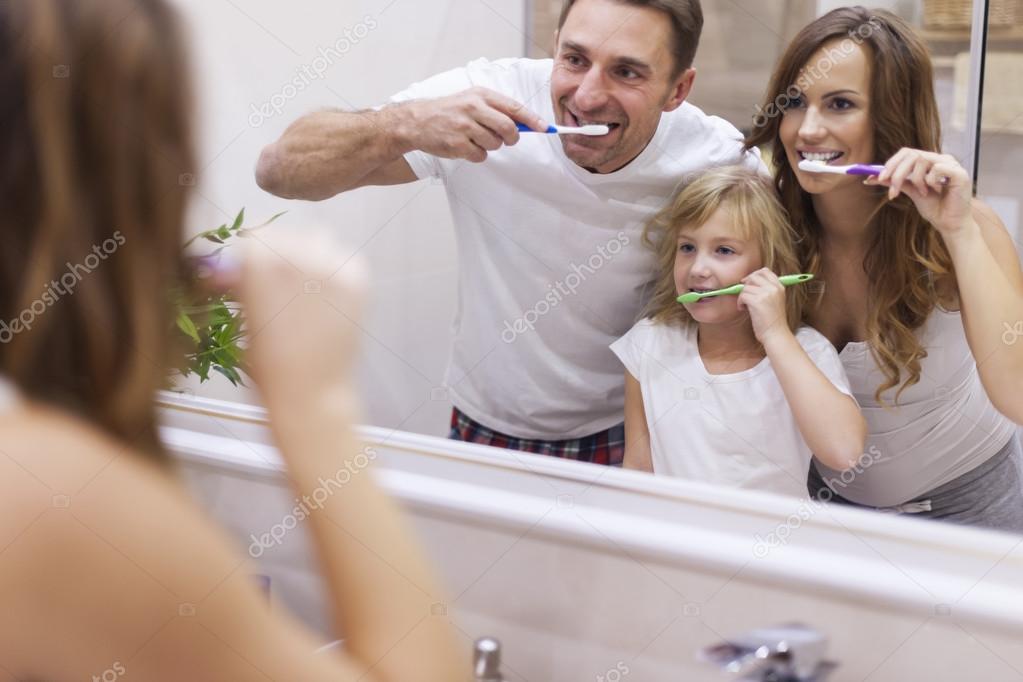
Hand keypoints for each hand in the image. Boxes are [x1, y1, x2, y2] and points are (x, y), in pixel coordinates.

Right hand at [217, 226, 366, 413]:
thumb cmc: (267, 364)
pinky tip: (325, 293)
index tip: (244, 268)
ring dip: (306, 253)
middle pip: (283, 235)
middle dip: (275, 254)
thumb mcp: (242, 316)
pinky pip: (344, 257)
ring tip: (301, 285)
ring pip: (317, 238)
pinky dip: (334, 267)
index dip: (247, 254)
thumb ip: (237, 283)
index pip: (252, 237)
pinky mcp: (358, 280)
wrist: (309, 393)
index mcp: (259, 265)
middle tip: (272, 280)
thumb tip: (225, 265)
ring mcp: (332, 266)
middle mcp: (297, 257)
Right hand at [402, 86, 546, 162]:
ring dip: (490, 146)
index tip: (545, 128)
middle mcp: (473, 108)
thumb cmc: (449, 111)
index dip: (532, 119)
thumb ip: (496, 109)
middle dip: (512, 137)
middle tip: (507, 139)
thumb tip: (525, 124)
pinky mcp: (457, 144)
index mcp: (480, 95)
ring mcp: (464, 127)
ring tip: (475, 139)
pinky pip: (481, 156)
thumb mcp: (471, 100)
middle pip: (508, 128)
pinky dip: (477, 155)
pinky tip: (465, 146)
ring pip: (495, 144)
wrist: (417, 121)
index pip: (513, 107)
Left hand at [737, 268, 789, 343]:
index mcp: (779, 287)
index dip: (754, 275)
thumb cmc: (772, 320)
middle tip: (744, 295)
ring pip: (746, 287)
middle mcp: (774, 288)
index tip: (748, 283)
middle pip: (754, 276)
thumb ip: (767, 290)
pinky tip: (744, 309)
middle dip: (746, 285)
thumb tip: (748, 281)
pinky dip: (740, 303)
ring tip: (746, 306)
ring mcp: (766, 294)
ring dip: (742, 296)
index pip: (765, 271)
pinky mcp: (757, 302)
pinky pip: (742, 296)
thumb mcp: (775, 300)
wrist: (776, 334)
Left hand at [865, 148, 973, 236]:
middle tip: (893, 189)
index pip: (907, 153)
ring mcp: (951, 164)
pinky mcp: (960, 173)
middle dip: (898, 172)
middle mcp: (940, 159)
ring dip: (916, 180)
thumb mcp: (911, 192)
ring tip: (922, 193)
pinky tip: (937, 190)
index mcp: (929, 161)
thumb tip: (872, 177)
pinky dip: (931, 181)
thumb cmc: (934, 207)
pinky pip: (937, 169)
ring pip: (922, 160)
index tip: (878, 177)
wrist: (949, 223)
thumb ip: (896, 182)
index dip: (891, 163)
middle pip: (912, 154)